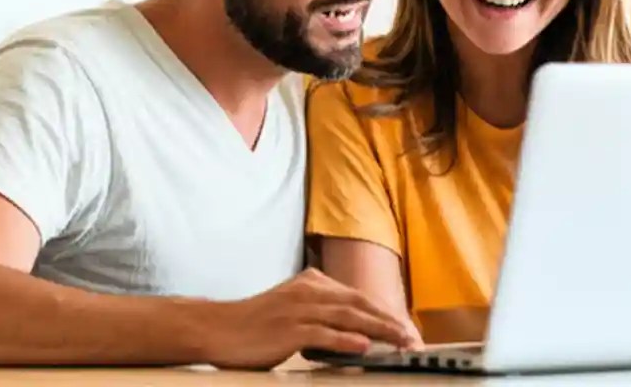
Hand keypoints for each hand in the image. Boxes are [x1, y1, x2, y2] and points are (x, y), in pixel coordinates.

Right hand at [200, 267, 420, 369]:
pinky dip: (347, 340)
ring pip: (349, 317)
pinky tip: (365, 346)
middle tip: (413, 338)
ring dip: (379, 330)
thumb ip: (323, 313)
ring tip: (402, 342)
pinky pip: (324, 334)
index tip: (407, 328)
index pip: (359, 297)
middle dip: (391, 322)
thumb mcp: (293, 308)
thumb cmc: (255, 324)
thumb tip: (358, 331)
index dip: (386, 313)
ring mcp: (299, 309)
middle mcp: (310, 291)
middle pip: (361, 304)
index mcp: (314, 283)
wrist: (216, 328)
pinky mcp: (288, 329)